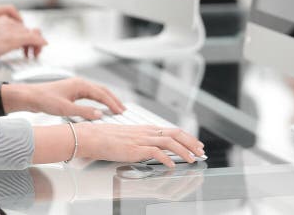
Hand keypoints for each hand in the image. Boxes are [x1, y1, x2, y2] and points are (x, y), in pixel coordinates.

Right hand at [0, 15, 47, 61]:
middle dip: (31, 41)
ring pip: (32, 34)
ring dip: (36, 44)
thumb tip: (8, 46)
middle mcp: (9, 23)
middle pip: (27, 30)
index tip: (24, 47)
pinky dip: (40, 42)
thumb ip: (1, 40)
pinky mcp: (16, 38)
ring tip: (35, 54)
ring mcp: (13, 30)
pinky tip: (43, 45)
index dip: (25, 36)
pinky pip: (34, 38)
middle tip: (31, 53)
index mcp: (2, 21)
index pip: (20, 26)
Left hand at [5, 77, 124, 118]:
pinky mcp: (70, 92)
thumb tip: (100, 115)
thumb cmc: (44, 100)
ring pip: (96, 92)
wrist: (29, 96)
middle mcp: (79, 83)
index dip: (113, 103)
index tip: (121, 111)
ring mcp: (75, 87)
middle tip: (123, 109)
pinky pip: (89, 95)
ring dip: (106, 100)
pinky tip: (99, 107)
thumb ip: (84, 112)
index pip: (102, 94)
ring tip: (115, 108)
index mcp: (80, 84)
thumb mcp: (65, 109)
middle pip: (102, 90)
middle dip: (113, 100)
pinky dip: (97, 101)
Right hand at [77, 123, 204, 166]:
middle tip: (201, 151)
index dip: (187, 137)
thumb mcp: (129, 137)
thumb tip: (153, 149)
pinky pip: (155, 153)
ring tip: (192, 159)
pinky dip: (166, 159)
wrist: (92, 136)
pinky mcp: (135, 148)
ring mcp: (141, 139)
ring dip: (183, 151)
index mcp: (146, 129)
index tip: (196, 144)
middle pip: (175, 134)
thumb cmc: (106, 138)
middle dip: (191, 142)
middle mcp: (147, 132)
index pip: (172, 130)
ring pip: (169, 142)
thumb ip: (142, 140)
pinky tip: (171, 165)